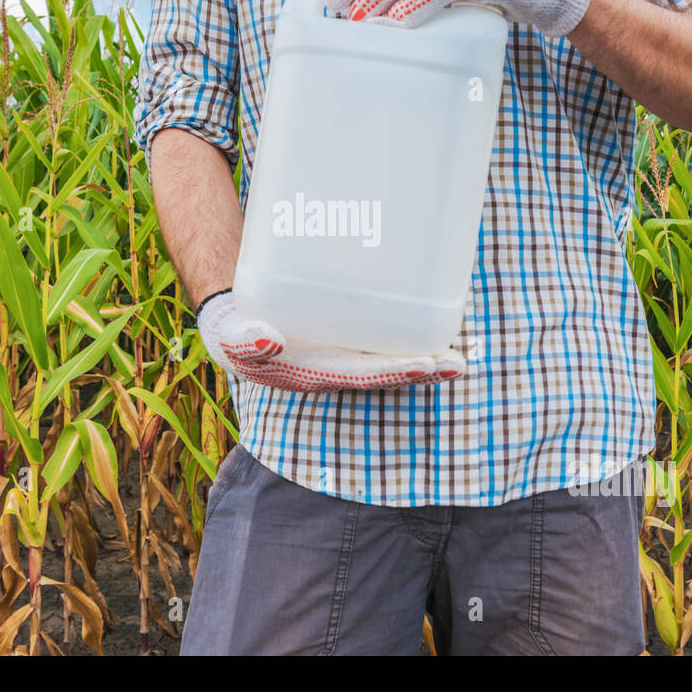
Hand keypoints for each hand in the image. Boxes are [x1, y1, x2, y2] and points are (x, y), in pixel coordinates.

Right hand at [195, 290, 464, 392]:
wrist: (236, 319)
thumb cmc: (235, 332)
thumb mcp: (232, 337)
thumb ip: (247, 340)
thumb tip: (273, 340)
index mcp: (313, 373)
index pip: (360, 375)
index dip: (393, 371)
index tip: (425, 366)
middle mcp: (336, 368)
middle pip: (386, 371)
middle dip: (423, 370)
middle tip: (459, 364)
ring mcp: (345, 353)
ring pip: (391, 356)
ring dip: (426, 356)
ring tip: (460, 355)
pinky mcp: (348, 334)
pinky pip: (384, 336)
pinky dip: (410, 330)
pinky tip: (435, 316)